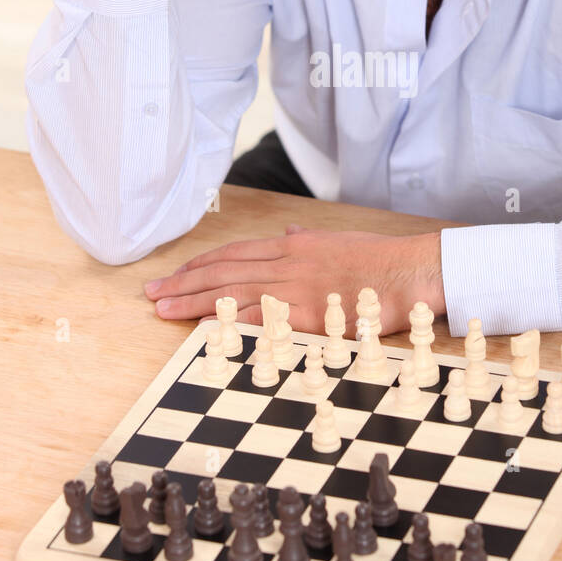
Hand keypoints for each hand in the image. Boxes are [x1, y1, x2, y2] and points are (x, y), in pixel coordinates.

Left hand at [143, 226, 445, 335]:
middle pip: (222, 271)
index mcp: (294, 245)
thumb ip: (309, 240)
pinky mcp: (305, 314)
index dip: (201, 264)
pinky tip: (204, 329)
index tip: (176, 274)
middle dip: (183, 282)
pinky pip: (258, 319)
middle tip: (152, 293)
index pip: (234, 253)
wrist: (409, 271)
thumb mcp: (339, 240)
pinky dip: (228, 323)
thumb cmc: (380, 259)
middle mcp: (287, 262)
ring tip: (162, 309)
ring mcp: (294, 288)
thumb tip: (291, 231)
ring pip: (231, 293)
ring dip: (192, 302)